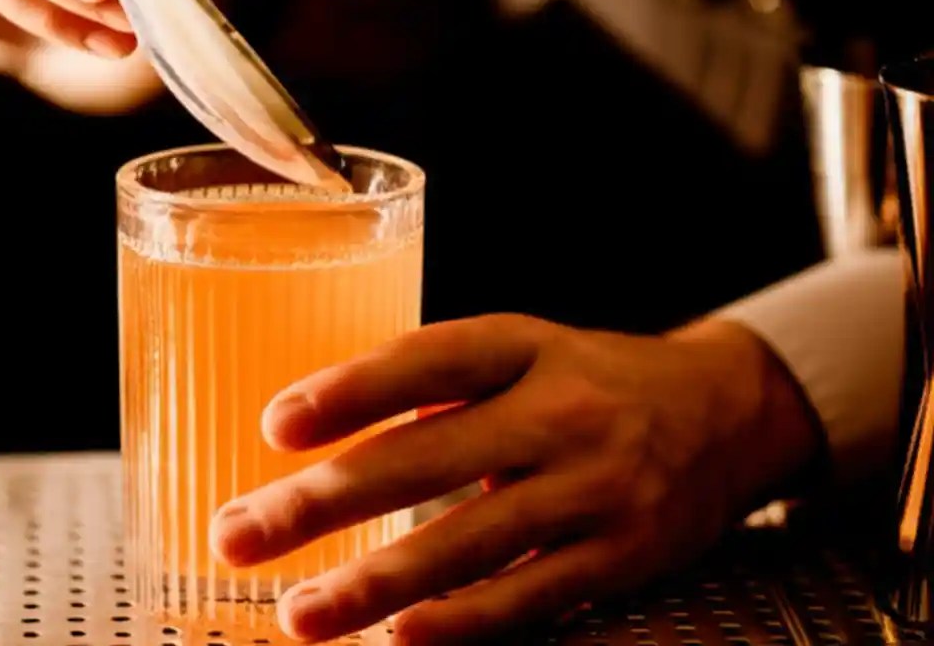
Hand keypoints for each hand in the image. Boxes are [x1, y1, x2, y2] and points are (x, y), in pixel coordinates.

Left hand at [208, 314, 821, 642]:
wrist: (724, 414)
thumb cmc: (587, 380)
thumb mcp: (522, 349)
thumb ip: (436, 384)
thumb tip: (322, 432)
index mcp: (525, 345)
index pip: (429, 361)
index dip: (351, 392)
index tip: (274, 426)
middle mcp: (562, 411)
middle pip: (427, 459)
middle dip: (323, 503)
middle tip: (238, 533)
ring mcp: (595, 489)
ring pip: (469, 543)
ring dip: (374, 584)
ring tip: (299, 612)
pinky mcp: (618, 559)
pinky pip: (528, 598)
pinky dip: (461, 622)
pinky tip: (398, 639)